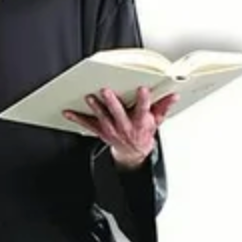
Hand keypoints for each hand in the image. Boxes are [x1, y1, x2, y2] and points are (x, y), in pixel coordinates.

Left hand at [63, 86, 178, 168]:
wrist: (133, 152)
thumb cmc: (143, 133)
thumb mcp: (156, 121)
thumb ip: (163, 107)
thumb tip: (173, 96)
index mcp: (140, 122)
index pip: (143, 109)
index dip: (143, 99)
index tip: (142, 89)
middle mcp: (124, 126)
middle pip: (118, 113)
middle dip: (112, 102)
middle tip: (106, 91)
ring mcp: (112, 130)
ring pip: (102, 118)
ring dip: (95, 108)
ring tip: (89, 98)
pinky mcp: (101, 131)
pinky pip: (88, 125)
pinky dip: (77, 118)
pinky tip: (68, 112)